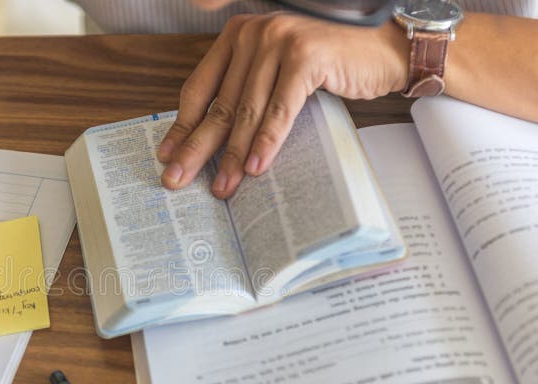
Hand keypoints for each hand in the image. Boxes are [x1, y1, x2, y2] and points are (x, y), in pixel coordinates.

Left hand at [157, 13, 409, 198]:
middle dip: (197, 148)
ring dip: (233, 155)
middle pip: (218, 104)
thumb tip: (208, 142)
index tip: (167, 156)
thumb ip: (243, 94)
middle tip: (177, 179)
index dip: (182, 126)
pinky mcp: (306, 56)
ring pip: (247, 111)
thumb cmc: (324, 67)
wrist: (380, 52)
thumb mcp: (272, 75)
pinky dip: (268, 141)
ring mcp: (279, 41)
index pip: (199, 88)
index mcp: (236, 36)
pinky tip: (257, 168)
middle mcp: (252, 33)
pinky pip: (280, 109)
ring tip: (222, 187)